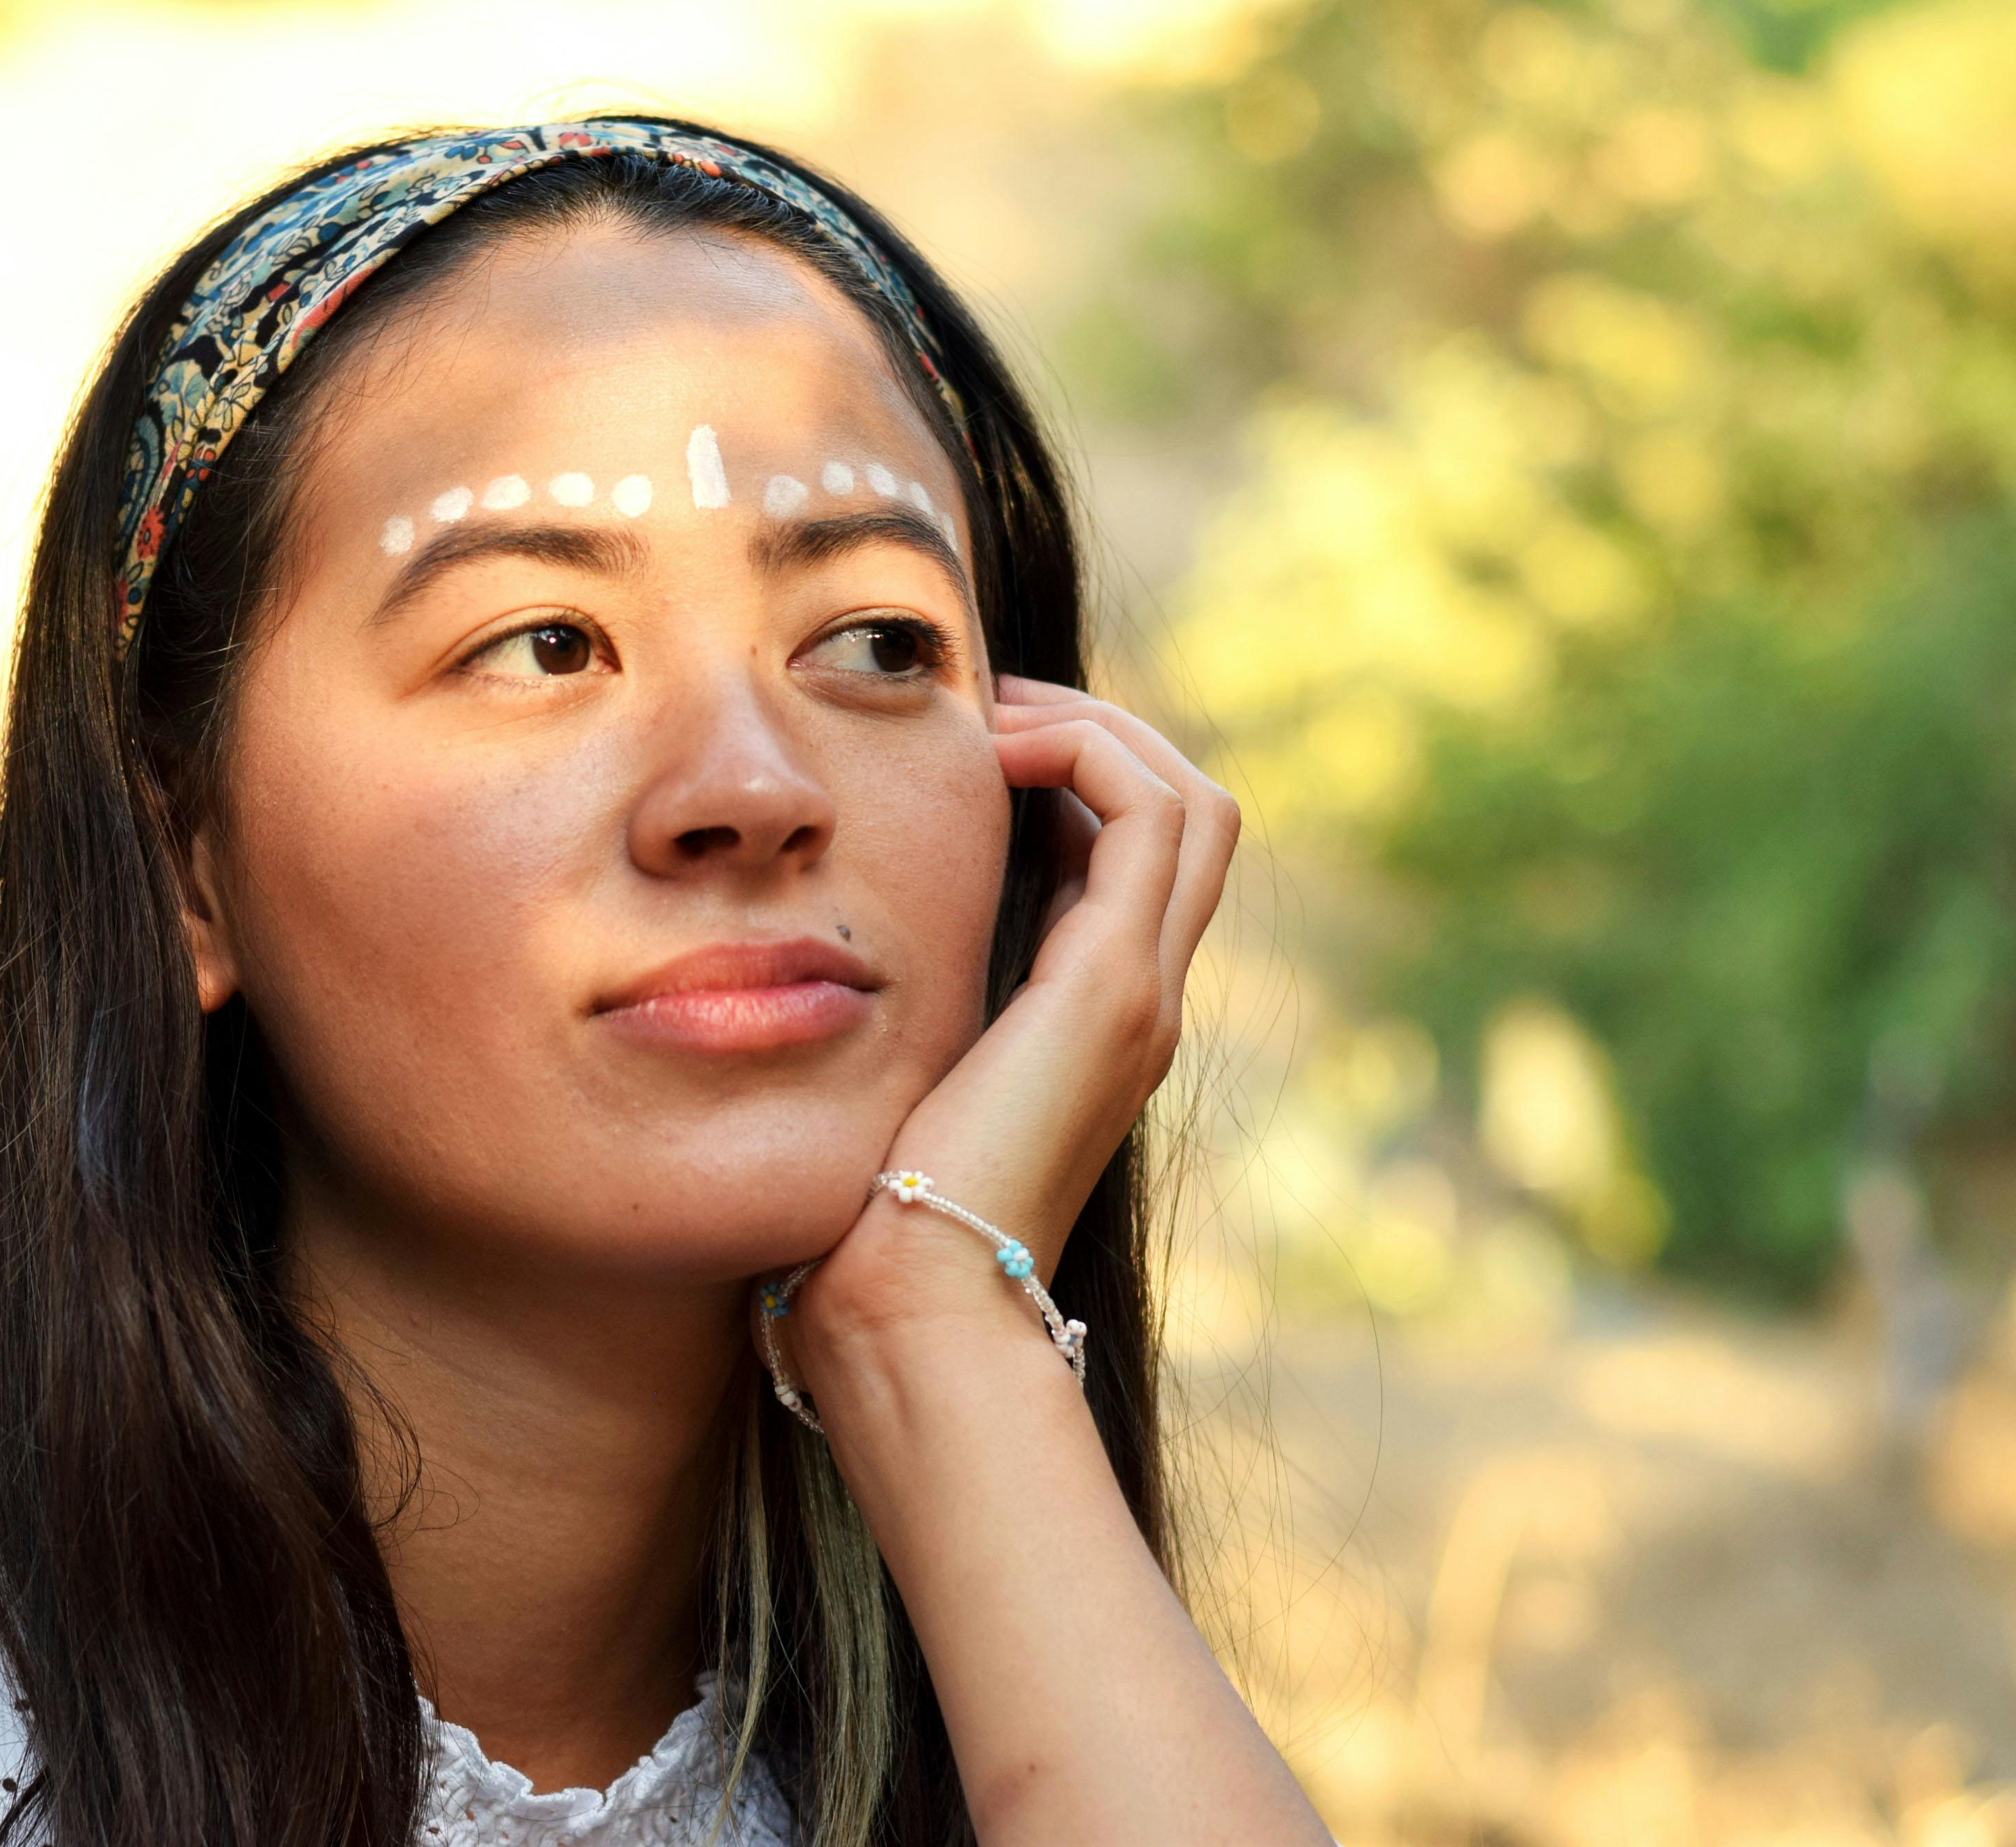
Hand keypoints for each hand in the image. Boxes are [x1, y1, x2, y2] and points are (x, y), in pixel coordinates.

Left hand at [797, 673, 1238, 1337]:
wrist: (915, 1308)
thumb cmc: (875, 1219)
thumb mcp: (898, 1082)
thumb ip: (903, 1020)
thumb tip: (827, 966)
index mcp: (1098, 1021)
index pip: (1138, 856)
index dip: (1077, 776)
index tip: (975, 745)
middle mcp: (1143, 999)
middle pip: (1188, 812)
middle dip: (1098, 733)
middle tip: (991, 708)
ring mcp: (1142, 993)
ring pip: (1188, 800)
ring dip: (1095, 729)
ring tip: (995, 718)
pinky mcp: (1112, 988)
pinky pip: (1149, 816)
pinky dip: (1085, 755)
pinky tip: (991, 752)